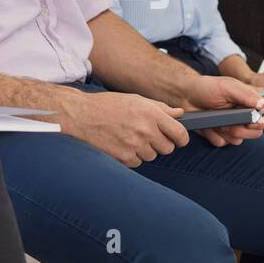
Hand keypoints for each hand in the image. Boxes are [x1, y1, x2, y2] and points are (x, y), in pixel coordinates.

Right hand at [57, 91, 187, 167]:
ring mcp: (134, 145)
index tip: (179, 139)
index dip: (182, 138)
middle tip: (149, 136)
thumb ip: (160, 108)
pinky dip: (132, 156)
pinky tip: (122, 144)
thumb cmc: (108, 105)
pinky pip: (138, 162)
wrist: (81, 115)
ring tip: (130, 137)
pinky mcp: (124, 158)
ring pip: (152, 156)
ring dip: (146, 150)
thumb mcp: (136, 100)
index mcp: (151, 114)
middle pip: (168, 148)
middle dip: (162, 144)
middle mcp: (145, 130)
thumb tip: (179, 114)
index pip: (179, 133)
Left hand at [182, 76, 263, 146]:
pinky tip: (208, 125)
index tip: (252, 121)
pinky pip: (222, 143)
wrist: (186, 95)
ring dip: (227, 132)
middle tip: (230, 122)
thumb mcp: (228, 87)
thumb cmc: (208, 87)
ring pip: (239, 141)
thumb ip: (247, 96)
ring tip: (216, 119)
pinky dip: (214, 135)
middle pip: (256, 133)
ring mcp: (232, 127)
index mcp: (251, 103)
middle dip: (242, 130)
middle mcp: (244, 116)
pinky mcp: (220, 134)